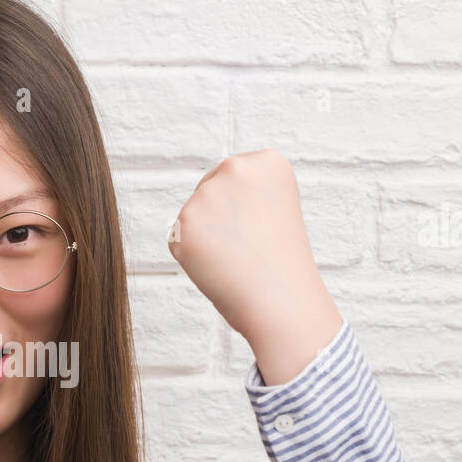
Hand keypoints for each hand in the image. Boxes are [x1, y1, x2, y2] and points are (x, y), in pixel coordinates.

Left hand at [167, 149, 343, 385]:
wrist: (282, 300)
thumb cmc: (281, 262)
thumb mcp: (275, 210)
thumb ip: (242, 193)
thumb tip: (199, 204)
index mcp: (268, 161)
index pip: (235, 179)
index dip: (247, 211)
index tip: (265, 226)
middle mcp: (236, 168)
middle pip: (210, 191)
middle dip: (222, 220)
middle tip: (249, 245)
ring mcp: (206, 195)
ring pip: (193, 217)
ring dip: (207, 238)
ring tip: (236, 257)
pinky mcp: (183, 224)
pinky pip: (179, 239)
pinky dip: (192, 257)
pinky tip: (218, 266)